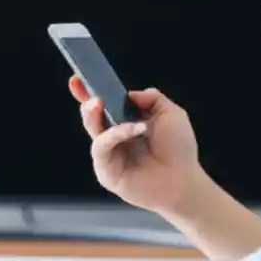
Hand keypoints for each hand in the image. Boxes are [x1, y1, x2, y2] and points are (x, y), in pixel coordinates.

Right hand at [68, 75, 204, 214]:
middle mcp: (114, 139)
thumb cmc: (179, 150)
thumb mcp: (171, 114)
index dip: (87, 93)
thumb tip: (132, 94)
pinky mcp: (106, 172)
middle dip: (88, 105)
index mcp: (126, 123)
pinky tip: (135, 130)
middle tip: (95, 99)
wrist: (184, 181)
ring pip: (94, 132)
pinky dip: (115, 135)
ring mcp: (109, 156)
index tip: (77, 80)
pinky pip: (101, 149)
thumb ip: (152, 98)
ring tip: (127, 118)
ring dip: (103, 119)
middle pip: (91, 117)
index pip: (103, 106)